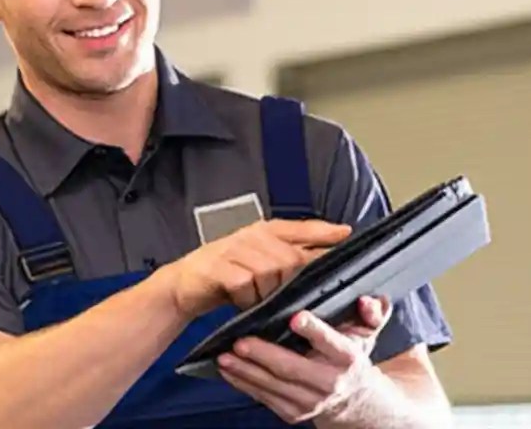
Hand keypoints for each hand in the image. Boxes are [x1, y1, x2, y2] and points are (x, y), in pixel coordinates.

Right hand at [161, 219, 351, 318]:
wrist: (184, 285)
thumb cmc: (226, 276)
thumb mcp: (259, 262)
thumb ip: (288, 258)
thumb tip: (327, 260)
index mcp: (264, 231)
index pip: (300, 227)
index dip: (324, 231)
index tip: (346, 233)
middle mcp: (251, 235)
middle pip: (290, 257)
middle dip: (292, 281)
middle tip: (281, 296)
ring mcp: (233, 249)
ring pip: (270, 271)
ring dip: (267, 292)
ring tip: (258, 300)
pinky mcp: (219, 267)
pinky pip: (246, 285)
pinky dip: (248, 299)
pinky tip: (242, 303)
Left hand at [217, 295, 392, 424]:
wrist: (355, 401)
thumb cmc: (353, 357)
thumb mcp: (368, 333)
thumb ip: (373, 313)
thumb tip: (367, 301)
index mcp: (348, 358)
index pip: (331, 343)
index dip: (315, 331)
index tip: (296, 317)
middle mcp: (329, 383)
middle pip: (293, 368)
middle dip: (264, 355)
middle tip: (241, 341)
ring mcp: (310, 402)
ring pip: (274, 386)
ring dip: (245, 371)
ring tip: (224, 357)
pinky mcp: (294, 413)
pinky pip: (265, 398)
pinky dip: (243, 384)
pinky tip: (228, 371)